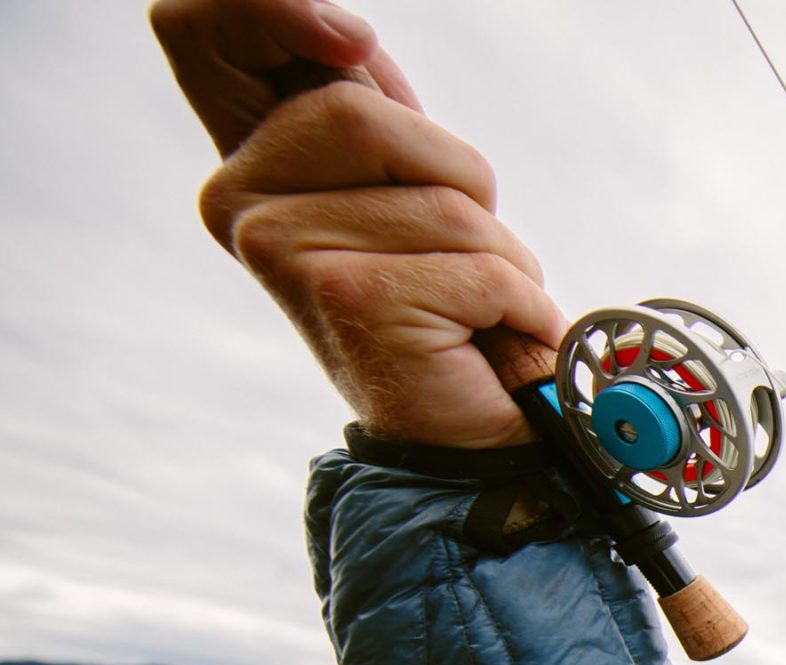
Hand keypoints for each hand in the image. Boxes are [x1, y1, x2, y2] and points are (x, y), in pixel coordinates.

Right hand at [153, 0, 565, 446]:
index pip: (198, 25)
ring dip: (500, 256)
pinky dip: (519, 304)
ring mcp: (286, 253)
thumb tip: (345, 30)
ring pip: (447, 197)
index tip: (351, 38)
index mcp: (247, 160)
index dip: (267, 5)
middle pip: (362, 110)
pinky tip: (489, 339)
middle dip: (454, 176)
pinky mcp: (351, 300)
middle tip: (458, 248)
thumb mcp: (404, 182)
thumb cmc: (446, 303)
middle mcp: (241, 204)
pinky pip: (483, 267)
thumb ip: (369, 105)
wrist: (465, 433)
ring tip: (475, 307)